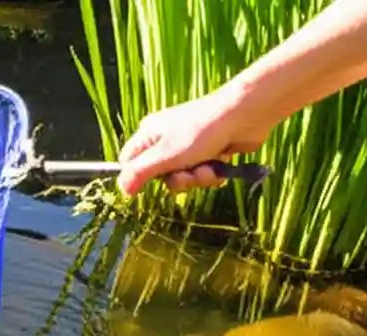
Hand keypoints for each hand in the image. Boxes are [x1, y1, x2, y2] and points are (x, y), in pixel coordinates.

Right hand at [116, 87, 273, 195]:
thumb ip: (140, 172)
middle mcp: (166, 140)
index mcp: (149, 134)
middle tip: (187, 173)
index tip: (146, 186)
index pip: (130, 163)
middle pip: (159, 176)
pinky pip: (201, 175)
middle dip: (177, 180)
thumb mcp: (166, 154)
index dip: (137, 176)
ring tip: (208, 167)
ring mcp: (188, 147)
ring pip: (183, 178)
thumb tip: (121, 189)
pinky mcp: (208, 153)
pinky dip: (211, 174)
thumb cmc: (201, 130)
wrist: (245, 115)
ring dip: (197, 178)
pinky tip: (220, 164)